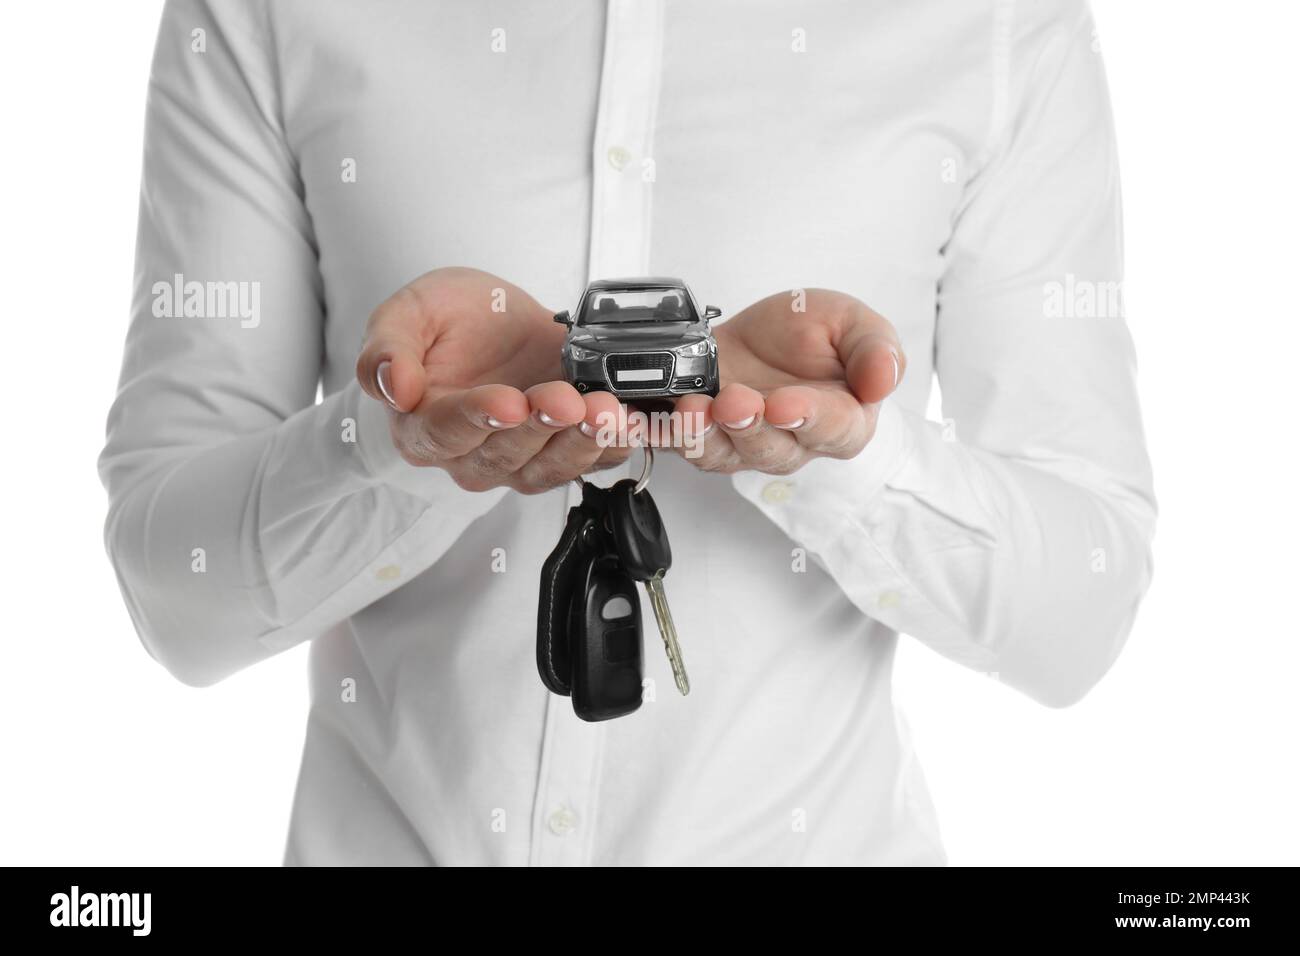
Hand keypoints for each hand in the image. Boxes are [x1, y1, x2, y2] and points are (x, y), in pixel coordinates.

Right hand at [356, 267, 631, 492]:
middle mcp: (471, 456)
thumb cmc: (446, 324)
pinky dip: (617, 444)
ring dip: (584, 441)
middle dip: (542, 426)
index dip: (478, 418)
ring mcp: (521, 461)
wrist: (493, 325)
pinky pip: (593, 461)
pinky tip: (634, 421)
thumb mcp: (408, 313)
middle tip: (568, 398)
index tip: (508, 402)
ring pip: (552, 466)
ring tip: (608, 410)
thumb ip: (387, 348)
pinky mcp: (565, 453)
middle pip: (506, 452)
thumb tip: (392, 386)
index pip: (446, 431)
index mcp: (423, 427)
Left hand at [670, 289, 904, 473]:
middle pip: (771, 450)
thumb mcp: (853, 324)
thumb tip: (885, 382)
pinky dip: (653, 430)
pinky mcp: (698, 435)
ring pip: (721, 454)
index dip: (807, 419)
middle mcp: (791, 444)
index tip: (786, 404)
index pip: (831, 430)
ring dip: (702, 435)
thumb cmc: (811, 332)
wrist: (759, 334)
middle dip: (748, 427)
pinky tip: (635, 415)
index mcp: (842, 420)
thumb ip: (875, 349)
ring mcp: (740, 444)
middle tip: (733, 401)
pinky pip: (674, 442)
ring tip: (690, 406)